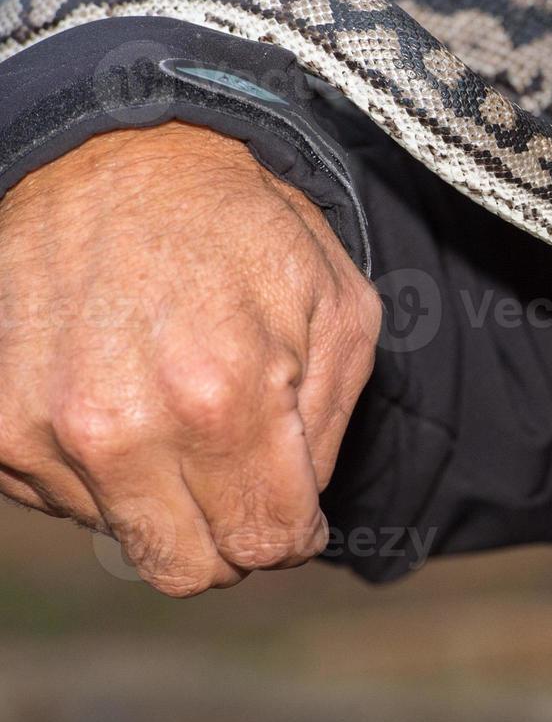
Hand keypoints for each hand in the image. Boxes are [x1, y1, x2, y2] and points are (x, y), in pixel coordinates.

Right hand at [0, 123, 379, 594]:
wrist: (114, 151)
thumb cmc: (245, 226)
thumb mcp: (339, 307)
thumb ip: (332, 427)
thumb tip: (300, 508)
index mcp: (223, 401)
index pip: (267, 545)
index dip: (295, 535)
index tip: (295, 506)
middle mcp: (121, 429)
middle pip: (189, 569)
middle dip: (230, 538)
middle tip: (242, 480)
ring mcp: (41, 429)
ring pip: (123, 536)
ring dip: (162, 496)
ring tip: (175, 408)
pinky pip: (59, 498)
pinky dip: (100, 469)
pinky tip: (121, 394)